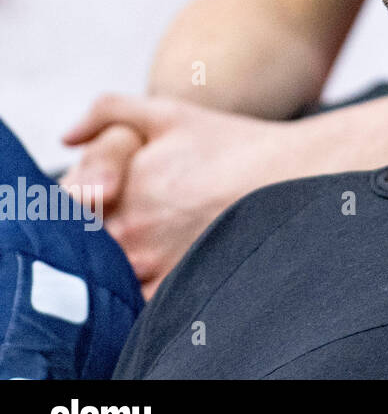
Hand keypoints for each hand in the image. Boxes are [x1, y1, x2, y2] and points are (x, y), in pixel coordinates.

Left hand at [60, 94, 292, 298]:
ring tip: (165, 238)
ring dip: (125, 264)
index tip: (113, 196)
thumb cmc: (232, 144)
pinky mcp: (181, 285)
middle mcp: (128, 232)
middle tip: (151, 216)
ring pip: (114, 276)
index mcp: (114, 190)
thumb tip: (67, 137)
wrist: (294, 174)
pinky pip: (143, 302)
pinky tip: (173, 262)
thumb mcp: (169, 113)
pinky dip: (145, 290)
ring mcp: (154, 264)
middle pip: (90, 247)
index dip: (87, 204)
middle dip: (109, 233)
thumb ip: (109, 111)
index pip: (70, 210)